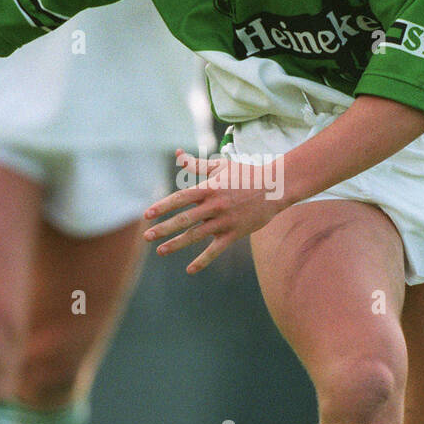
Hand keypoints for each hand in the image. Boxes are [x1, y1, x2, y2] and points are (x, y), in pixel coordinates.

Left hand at [143, 148, 286, 273]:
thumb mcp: (221, 166)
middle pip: (185, 219)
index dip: (163, 206)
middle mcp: (215, 205)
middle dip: (164, 228)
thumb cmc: (246, 174)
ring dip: (176, 244)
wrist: (276, 187)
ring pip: (196, 235)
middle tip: (147, 236)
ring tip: (160, 251)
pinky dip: (203, 260)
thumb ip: (197, 165)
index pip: (181, 198)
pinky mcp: (235, 233)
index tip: (147, 214)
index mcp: (210, 188)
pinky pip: (216, 250)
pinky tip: (190, 269)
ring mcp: (225, 221)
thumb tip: (178, 154)